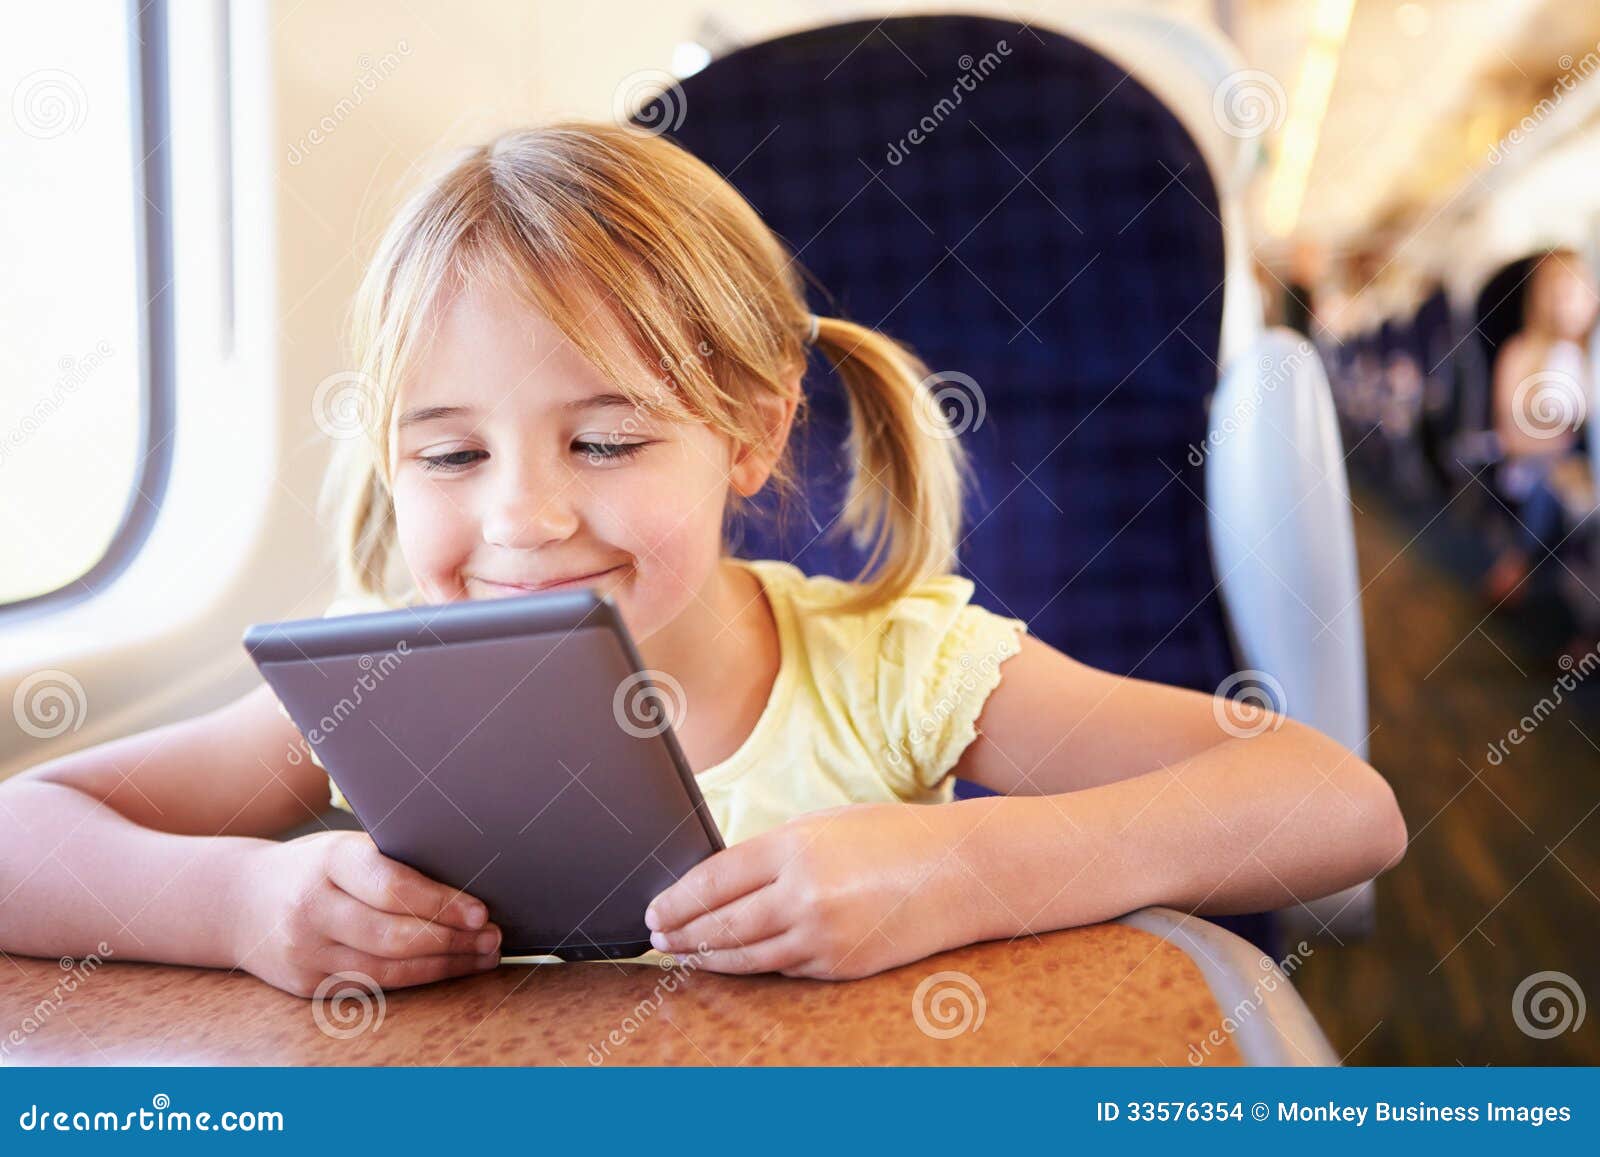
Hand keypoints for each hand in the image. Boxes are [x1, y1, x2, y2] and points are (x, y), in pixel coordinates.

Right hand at [230, 830, 501, 997]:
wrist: (238, 902)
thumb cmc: (314, 867)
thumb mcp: (344, 847)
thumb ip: (392, 860)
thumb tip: (470, 874)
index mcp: (329, 860)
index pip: (392, 887)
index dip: (441, 903)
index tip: (481, 911)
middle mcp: (312, 908)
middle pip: (394, 935)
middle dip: (452, 939)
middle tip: (493, 936)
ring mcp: (306, 951)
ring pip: (388, 969)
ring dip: (445, 964)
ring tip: (483, 954)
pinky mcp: (307, 984)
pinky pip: (373, 987)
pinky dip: (418, 979)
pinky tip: (447, 968)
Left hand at [645, 802, 977, 979]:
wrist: (963, 871)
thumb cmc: (896, 837)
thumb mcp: (828, 824)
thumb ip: (776, 852)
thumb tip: (723, 880)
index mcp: (794, 845)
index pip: (713, 879)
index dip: (677, 899)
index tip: (655, 910)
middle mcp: (802, 893)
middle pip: (721, 923)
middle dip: (682, 933)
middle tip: (659, 938)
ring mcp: (822, 934)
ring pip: (746, 955)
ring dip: (709, 957)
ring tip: (685, 954)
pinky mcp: (840, 965)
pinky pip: (784, 967)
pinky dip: (756, 965)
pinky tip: (737, 962)